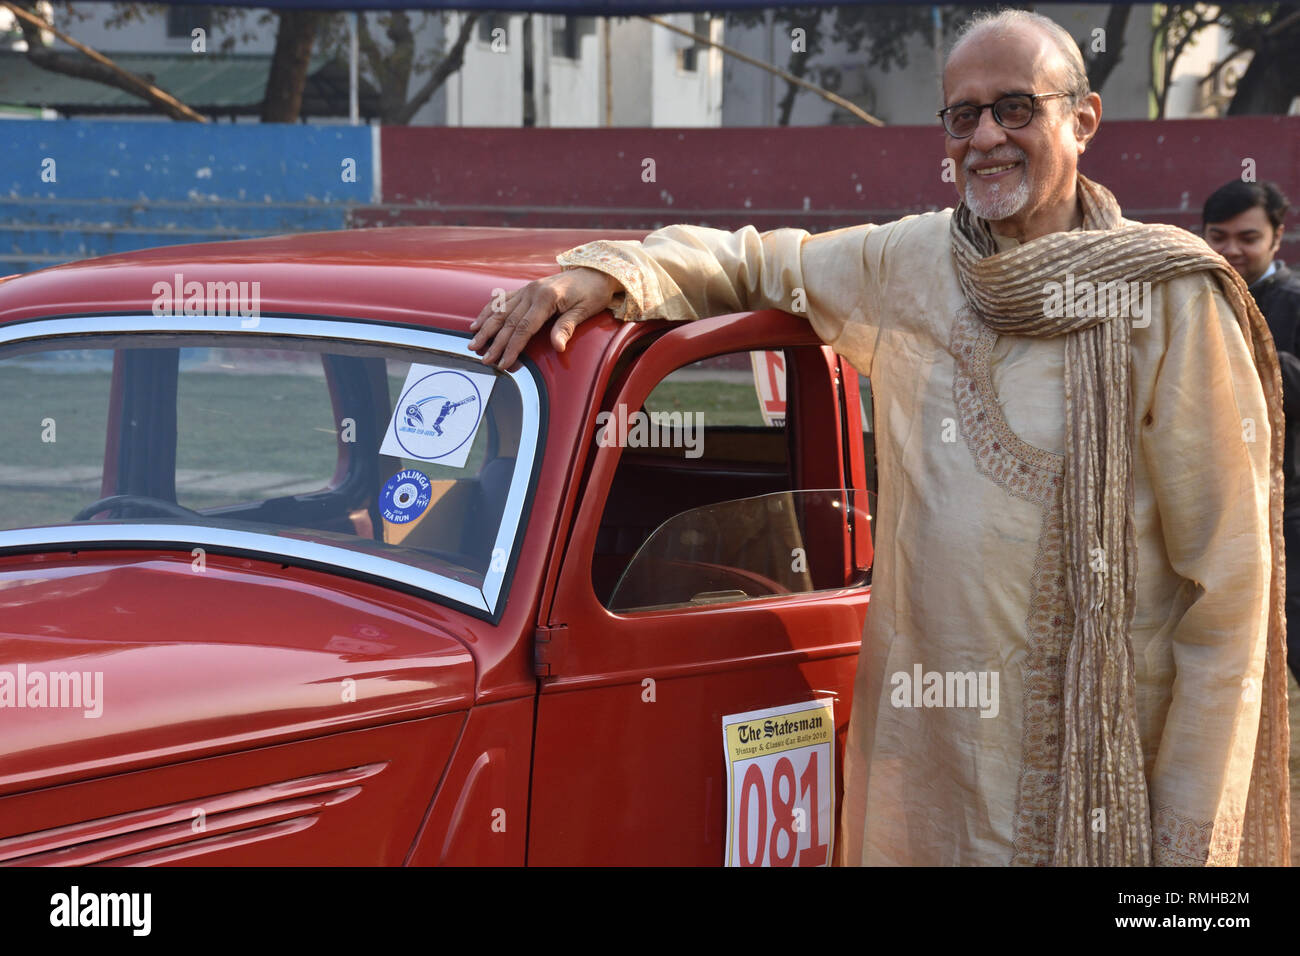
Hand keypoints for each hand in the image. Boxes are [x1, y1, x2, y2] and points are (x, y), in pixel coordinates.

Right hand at [469, 268, 622, 368]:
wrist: (595, 271)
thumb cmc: (592, 292)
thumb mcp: (584, 311)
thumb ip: (567, 327)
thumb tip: (558, 347)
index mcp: (546, 298)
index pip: (524, 328)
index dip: (512, 347)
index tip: (503, 362)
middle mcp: (532, 291)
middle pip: (508, 321)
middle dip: (494, 342)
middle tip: (484, 359)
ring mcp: (527, 289)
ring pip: (501, 311)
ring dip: (485, 327)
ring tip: (473, 342)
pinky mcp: (526, 289)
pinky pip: (503, 301)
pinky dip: (489, 311)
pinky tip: (477, 322)